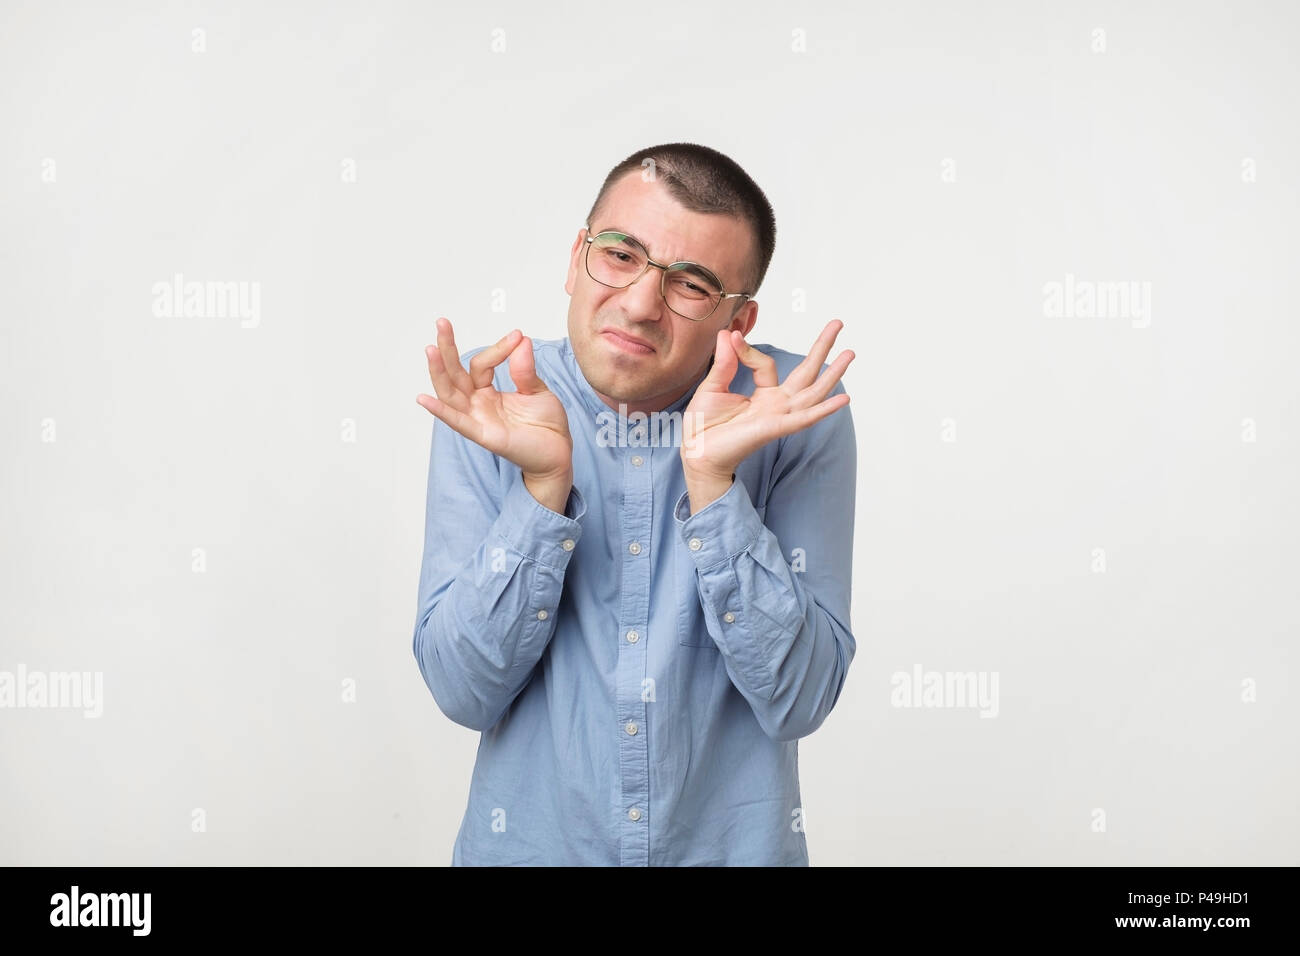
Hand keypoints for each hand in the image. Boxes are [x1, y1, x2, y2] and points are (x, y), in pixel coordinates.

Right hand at [417, 318, 572, 506]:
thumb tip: (520, 340)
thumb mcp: (536, 389)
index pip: (482, 364)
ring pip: (450, 393)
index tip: (518, 336)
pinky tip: (424, 399)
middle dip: (447, 348)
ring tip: (431, 349)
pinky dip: (440, 411)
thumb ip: (524, 368)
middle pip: (455, 373)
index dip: (498, 349)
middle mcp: (478, 404)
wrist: (558, 454)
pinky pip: (458, 422)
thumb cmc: (546, 425)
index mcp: (488, 392)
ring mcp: (478, 419)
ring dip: (439, 371)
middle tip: (442, 323)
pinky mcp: (483, 435)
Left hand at [681, 320, 853, 493]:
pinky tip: (844, 398)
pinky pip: (804, 418)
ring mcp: (779, 417)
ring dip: (833, 373)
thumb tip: (730, 333)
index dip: (749, 350)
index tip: (733, 337)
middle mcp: (776, 406)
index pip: (767, 365)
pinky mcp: (776, 429)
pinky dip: (825, 409)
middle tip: (837, 323)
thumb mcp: (713, 386)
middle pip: (806, 373)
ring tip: (850, 353)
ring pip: (813, 392)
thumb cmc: (704, 427)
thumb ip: (725, 361)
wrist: (697, 453)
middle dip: (822, 348)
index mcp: (763, 397)